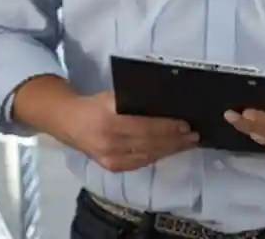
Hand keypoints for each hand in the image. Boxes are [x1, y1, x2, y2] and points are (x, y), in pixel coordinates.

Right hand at [59, 91, 200, 172]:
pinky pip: (140, 163)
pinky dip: (156, 156)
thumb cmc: (96, 105)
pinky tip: (168, 151)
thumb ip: (136, 102)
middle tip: (194, 136)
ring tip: (187, 144)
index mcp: (110, 120)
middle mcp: (110, 142)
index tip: (186, 125)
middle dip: (175, 140)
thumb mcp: (113, 96)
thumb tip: (168, 104)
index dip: (167, 127)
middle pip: (150, 143)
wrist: (70, 123)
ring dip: (170, 150)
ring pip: (147, 155)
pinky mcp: (112, 167)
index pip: (145, 126)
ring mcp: (110, 158)